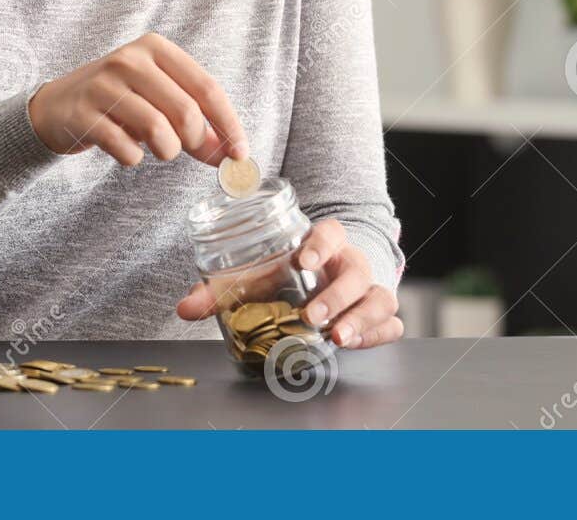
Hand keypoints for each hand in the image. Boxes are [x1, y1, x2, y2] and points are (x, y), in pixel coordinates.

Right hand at [25, 31, 249, 166]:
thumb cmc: (119, 101)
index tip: (240, 154)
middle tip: (184, 148)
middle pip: (186, 112)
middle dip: (194, 142)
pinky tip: (124, 148)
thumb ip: (195, 123)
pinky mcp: (84, 114)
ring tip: (156, 148)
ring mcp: (104, 85)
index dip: (229, 125)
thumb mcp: (158, 99)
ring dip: (166, 151)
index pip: (207, 88)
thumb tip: (230, 155)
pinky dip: (133, 158)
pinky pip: (127, 150)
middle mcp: (130, 60)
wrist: (56, 105)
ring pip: (159, 132)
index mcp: (156, 49)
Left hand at [176, 217, 402, 348]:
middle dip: (335, 295)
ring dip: (360, 320)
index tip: (304, 258)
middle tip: (311, 315)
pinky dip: (378, 335)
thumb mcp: (258, 274)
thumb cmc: (288, 272)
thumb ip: (221, 289)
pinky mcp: (378, 314)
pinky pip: (391, 324)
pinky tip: (357, 343)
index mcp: (324, 243)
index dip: (321, 243)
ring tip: (336, 337)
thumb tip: (185, 307)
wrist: (327, 274)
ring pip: (379, 298)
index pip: (332, 231)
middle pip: (356, 272)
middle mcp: (351, 263)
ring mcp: (368, 288)